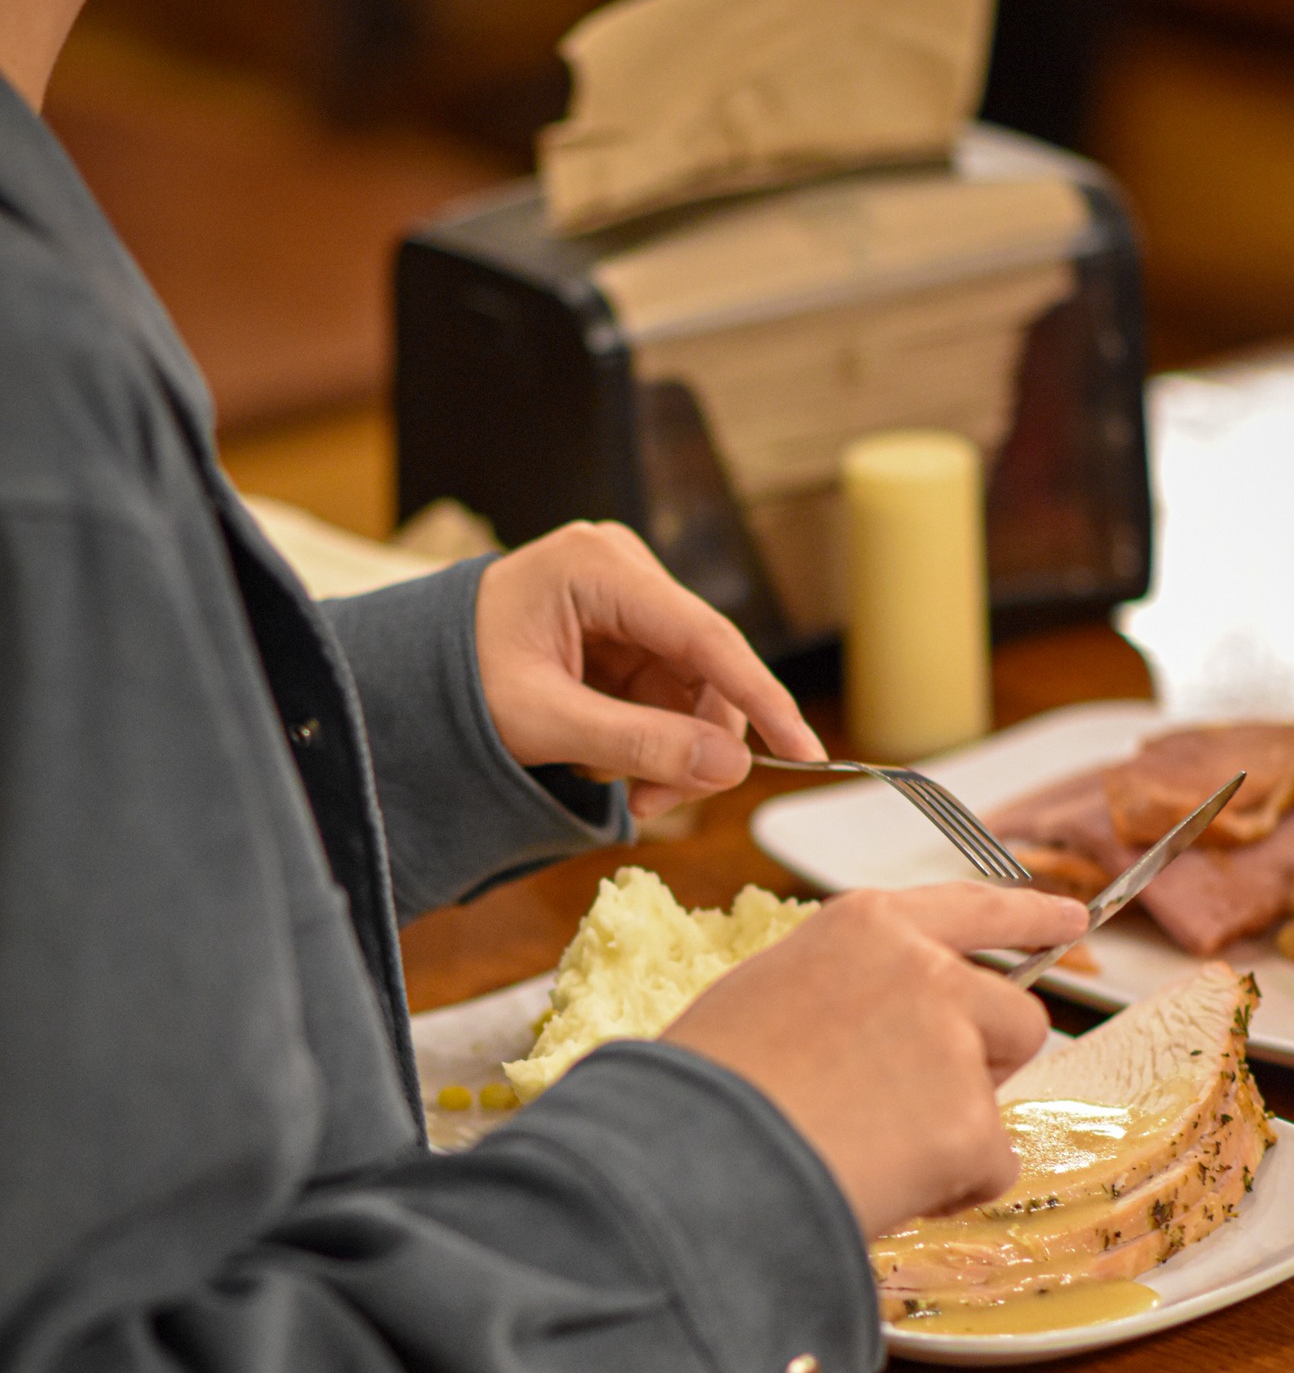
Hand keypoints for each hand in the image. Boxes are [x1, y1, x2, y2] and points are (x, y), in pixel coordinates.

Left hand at [474, 521, 823, 818]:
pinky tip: (611, 764)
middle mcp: (623, 569)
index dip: (762, 701)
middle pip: (706, 670)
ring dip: (670, 751)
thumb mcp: (542, 722)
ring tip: (624, 791)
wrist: (408, 674)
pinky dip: (651, 740)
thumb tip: (731, 767)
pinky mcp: (625, 631)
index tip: (807, 754)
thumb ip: (637, 743)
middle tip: (654, 805)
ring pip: (693, 690)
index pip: (707, 638)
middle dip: (691, 745)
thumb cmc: (457, 681)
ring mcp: (627, 599)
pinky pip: (668, 695)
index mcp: (598, 568)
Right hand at [663, 884, 1090, 1237]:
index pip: (973, 907)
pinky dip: (950, 1189)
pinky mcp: (970, 1123)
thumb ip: (847, 990)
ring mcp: (954, 1042)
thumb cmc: (706, 1086)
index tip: (1071, 919)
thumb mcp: (769, 994)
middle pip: (1014, 1014)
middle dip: (983, 1064)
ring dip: (962, 1126)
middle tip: (907, 1108)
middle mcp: (924, 968)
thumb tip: (885, 1035)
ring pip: (1001, 1094)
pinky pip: (990, 1166)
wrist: (691, 1161)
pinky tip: (878, 1185)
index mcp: (866, 925)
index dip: (1029, 915)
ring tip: (871, 1147)